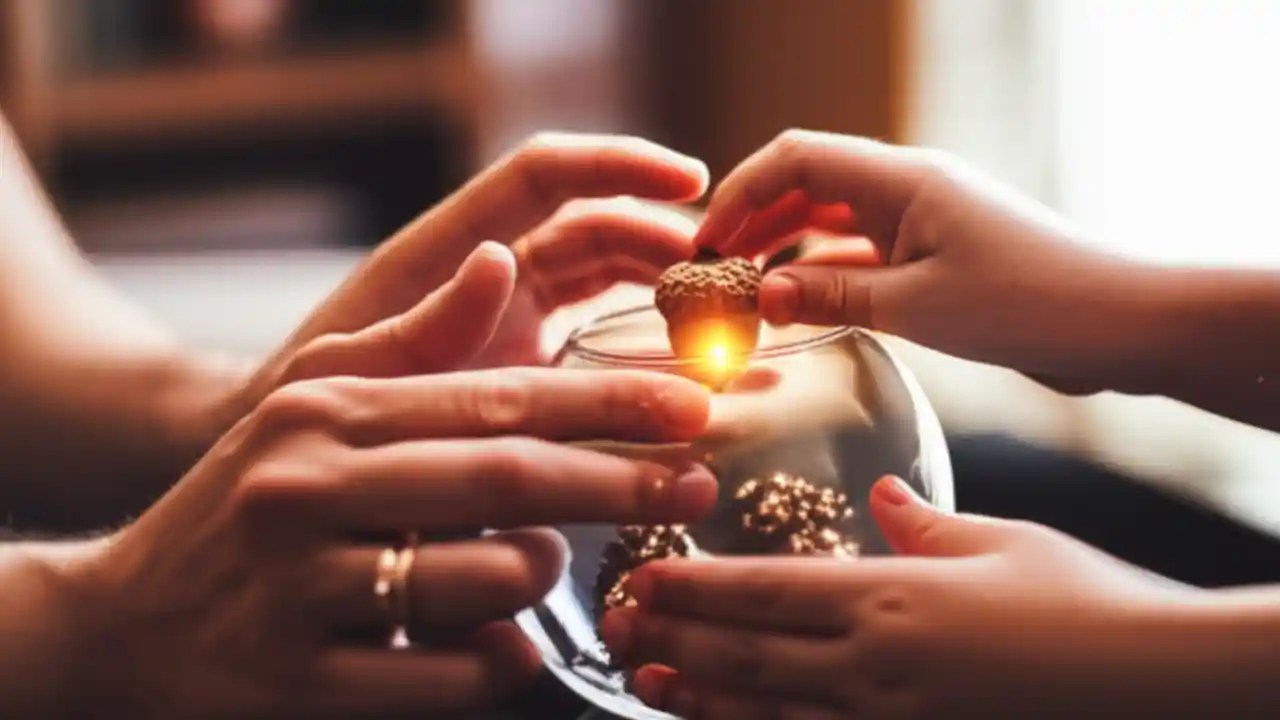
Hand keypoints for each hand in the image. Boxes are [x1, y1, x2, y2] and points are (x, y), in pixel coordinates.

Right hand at [64, 367, 716, 718]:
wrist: (126, 621)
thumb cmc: (248, 501)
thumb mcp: (312, 406)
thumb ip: (414, 341)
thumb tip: (500, 258)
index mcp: (325, 414)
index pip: (495, 399)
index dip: (607, 401)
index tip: (692, 404)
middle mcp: (309, 490)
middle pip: (507, 481)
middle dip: (622, 478)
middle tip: (699, 479)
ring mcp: (304, 592)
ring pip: (489, 580)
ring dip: (545, 575)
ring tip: (545, 564)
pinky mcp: (303, 683)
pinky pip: (453, 677)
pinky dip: (503, 661)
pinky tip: (506, 647)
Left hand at [186, 133, 706, 443]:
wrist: (293, 458)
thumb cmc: (305, 406)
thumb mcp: (356, 370)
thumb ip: (427, 323)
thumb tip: (496, 257)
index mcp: (448, 250)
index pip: (544, 177)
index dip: (618, 165)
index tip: (688, 181)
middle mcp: (490, 274)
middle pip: (594, 226)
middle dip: (662, 235)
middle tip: (723, 272)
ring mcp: (513, 320)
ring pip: (608, 278)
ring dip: (664, 286)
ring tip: (719, 317)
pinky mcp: (527, 367)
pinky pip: (600, 336)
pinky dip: (646, 341)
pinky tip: (684, 368)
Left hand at [603, 476, 1203, 719]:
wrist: (1154, 680)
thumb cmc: (1084, 600)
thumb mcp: (1000, 541)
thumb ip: (928, 523)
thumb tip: (884, 497)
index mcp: (892, 597)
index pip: (765, 590)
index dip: (694, 587)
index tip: (642, 578)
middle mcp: (876, 664)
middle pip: (749, 652)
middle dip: (675, 640)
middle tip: (614, 629)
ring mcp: (890, 718)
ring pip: (769, 709)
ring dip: (700, 696)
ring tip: (644, 683)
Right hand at [694, 130, 1170, 394]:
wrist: (1119, 322)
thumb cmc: (1029, 303)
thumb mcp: (917, 305)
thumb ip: (831, 296)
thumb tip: (758, 297)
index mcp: (902, 180)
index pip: (797, 160)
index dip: (742, 193)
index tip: (706, 243)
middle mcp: (908, 189)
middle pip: (808, 187)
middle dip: (754, 223)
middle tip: (711, 274)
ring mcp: (923, 221)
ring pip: (832, 223)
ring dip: (784, 251)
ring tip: (742, 295)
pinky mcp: (937, 256)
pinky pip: (862, 255)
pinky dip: (824, 276)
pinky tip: (796, 307)